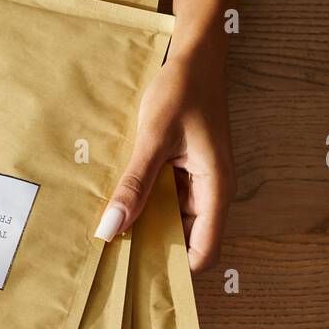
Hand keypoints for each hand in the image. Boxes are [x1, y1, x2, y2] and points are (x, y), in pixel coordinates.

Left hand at [94, 49, 235, 271]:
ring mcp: (200, 183)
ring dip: (147, 227)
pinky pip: (167, 201)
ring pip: (174, 222)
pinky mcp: (187, 173)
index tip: (139, 272)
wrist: (194, 56)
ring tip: (112, 233)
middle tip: (114, 256)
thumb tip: (112, 228)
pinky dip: (147, 206)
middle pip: (187, 242)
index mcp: (216, 190)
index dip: (176, 269)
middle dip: (155, 251)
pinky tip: (121, 204)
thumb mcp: (153, 138)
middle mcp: (212, 193)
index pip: (204, 253)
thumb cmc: (182, 90)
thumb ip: (134, 185)